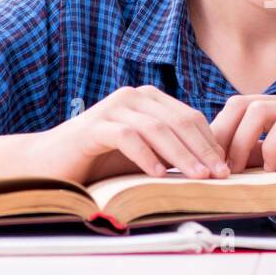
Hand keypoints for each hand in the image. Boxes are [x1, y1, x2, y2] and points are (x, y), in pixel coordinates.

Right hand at [32, 85, 229, 183]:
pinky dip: (146, 156)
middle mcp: (132, 96)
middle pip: (178, 121)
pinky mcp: (94, 127)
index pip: (189, 117)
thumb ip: (170, 151)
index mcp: (148, 99)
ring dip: (181, 155)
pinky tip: (160, 175)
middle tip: (219, 175)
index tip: (226, 169)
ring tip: (198, 178)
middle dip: (202, 150)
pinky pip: (127, 138)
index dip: (210, 142)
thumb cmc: (100, 161)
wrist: (50, 164)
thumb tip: (212, 166)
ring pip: (157, 129)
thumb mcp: (142, 153)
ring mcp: (112, 108)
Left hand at [210, 92, 275, 190]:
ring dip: (239, 141)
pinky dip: (272, 146)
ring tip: (239, 169)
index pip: (232, 112)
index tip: (208, 166)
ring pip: (255, 109)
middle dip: (219, 136)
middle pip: (236, 104)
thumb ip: (264, 159)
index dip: (214, 137)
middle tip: (216, 168)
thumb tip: (227, 170)